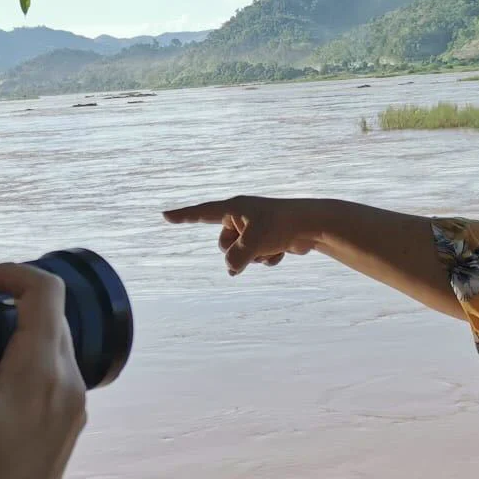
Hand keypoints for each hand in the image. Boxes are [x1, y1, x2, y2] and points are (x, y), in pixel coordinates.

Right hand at [0, 265, 87, 478]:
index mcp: (41, 371)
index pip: (44, 289)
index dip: (5, 273)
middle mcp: (69, 386)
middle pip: (49, 317)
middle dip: (5, 305)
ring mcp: (72, 413)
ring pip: (50, 349)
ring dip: (12, 338)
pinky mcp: (64, 433)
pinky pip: (49, 380)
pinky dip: (20, 368)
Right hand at [163, 195, 323, 273]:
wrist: (313, 225)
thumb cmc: (282, 225)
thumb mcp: (254, 242)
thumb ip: (236, 257)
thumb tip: (231, 270)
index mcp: (234, 208)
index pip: (202, 213)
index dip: (182, 216)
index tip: (165, 216)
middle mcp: (241, 216)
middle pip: (223, 244)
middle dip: (237, 251)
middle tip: (255, 244)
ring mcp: (254, 228)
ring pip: (240, 254)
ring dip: (254, 257)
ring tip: (271, 247)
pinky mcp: (267, 239)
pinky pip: (256, 257)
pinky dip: (267, 258)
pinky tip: (281, 251)